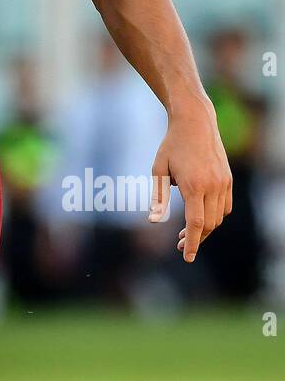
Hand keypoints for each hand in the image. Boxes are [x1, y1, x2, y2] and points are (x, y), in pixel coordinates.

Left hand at [148, 101, 231, 261]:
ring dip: (205, 229)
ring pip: (218, 217)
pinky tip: (201, 216)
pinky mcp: (228, 179)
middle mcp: (213, 186)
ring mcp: (223, 183)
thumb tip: (154, 220)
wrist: (195, 122)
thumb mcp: (159, 169)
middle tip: (180, 245)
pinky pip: (225, 206)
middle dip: (196, 238)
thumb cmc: (172, 145)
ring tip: (187, 233)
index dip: (193, 243)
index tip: (187, 258)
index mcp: (194, 186)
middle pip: (209, 224)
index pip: (196, 224)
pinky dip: (215, 216)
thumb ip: (158, 197)